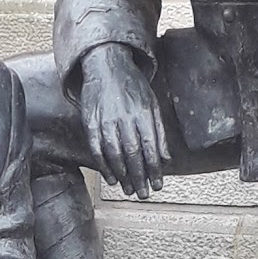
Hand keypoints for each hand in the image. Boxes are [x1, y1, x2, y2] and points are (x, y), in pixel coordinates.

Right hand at [79, 43, 169, 197]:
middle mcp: (124, 117)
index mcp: (143, 112)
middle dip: (139, 177)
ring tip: (129, 189)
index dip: (154, 169)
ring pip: (114, 154)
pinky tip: (111, 178)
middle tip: (143, 193)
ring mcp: (105, 119)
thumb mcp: (152, 104)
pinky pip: (96, 148)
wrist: (105, 64)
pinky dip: (103, 166)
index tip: (158, 184)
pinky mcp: (90, 121)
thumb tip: (167, 159)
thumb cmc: (132, 86)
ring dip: (122, 175)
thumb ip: (159, 132)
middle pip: (132, 154)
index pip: (150, 147)